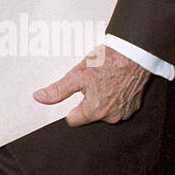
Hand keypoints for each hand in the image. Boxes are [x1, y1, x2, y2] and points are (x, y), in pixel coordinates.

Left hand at [32, 45, 150, 125]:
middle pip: (90, 115)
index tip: (76, 93)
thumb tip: (39, 98)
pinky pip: (119, 106)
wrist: (135, 53)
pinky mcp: (135, 106)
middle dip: (88, 100)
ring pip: (105, 110)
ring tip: (105, 80)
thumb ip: (58, 90)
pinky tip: (115, 82)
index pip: (74, 120)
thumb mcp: (77, 74)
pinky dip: (116, 97)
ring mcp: (125, 112)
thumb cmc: (107, 62)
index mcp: (95, 111)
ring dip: (103, 99)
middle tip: (92, 82)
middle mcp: (111, 117)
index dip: (71, 106)